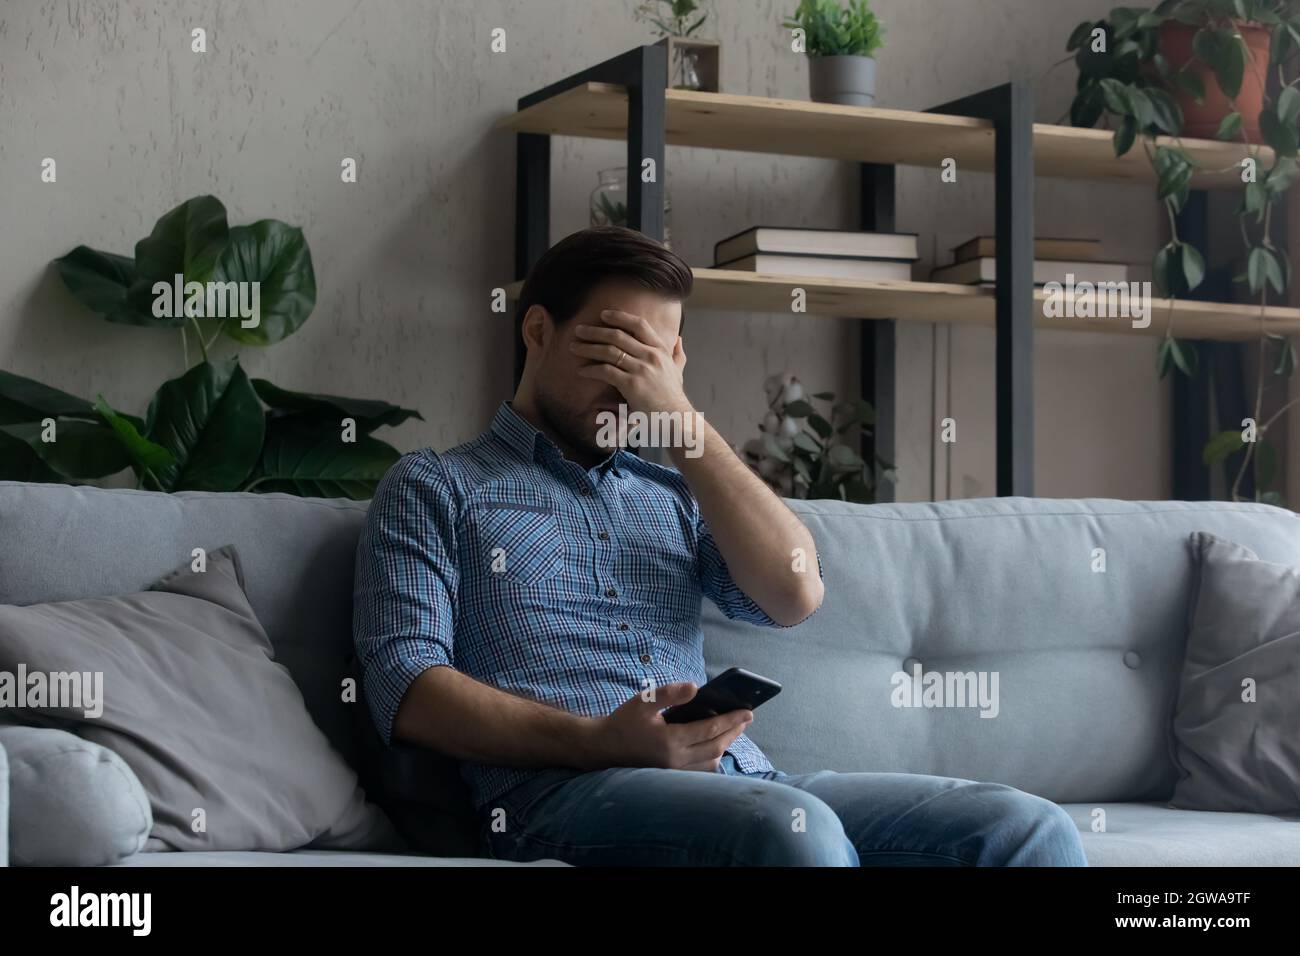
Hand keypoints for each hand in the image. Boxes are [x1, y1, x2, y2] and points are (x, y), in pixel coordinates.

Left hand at [571, 309, 692, 416]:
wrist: (675, 417)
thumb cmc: (674, 396)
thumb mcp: (678, 371)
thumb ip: (677, 354)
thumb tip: (678, 338)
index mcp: (660, 349)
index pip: (639, 325)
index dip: (619, 317)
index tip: (603, 315)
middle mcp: (651, 355)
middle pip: (618, 336)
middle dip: (595, 331)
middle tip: (579, 330)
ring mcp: (641, 369)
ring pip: (609, 351)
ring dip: (588, 348)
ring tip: (574, 347)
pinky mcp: (631, 384)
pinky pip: (606, 371)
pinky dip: (591, 370)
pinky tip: (581, 371)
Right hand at [587, 681, 752, 772]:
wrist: (602, 748)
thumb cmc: (623, 722)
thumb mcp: (643, 701)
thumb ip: (669, 693)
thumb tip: (695, 687)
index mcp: (670, 740)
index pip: (710, 729)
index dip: (731, 719)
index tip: (747, 711)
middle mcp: (675, 759)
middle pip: (716, 747)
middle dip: (733, 731)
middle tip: (746, 718)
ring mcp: (673, 771)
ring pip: (711, 762)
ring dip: (725, 746)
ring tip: (732, 730)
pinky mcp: (671, 776)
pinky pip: (700, 771)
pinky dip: (713, 759)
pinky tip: (715, 747)